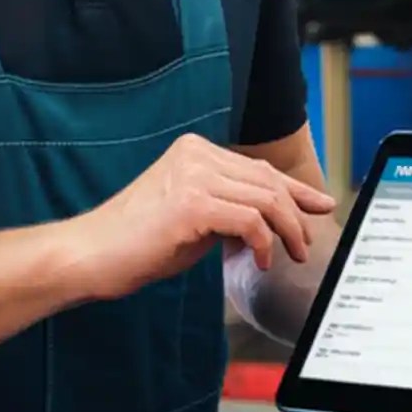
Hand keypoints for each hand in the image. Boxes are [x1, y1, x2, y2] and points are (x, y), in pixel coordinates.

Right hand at [67, 133, 337, 299]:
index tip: (320, 205)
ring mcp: (193, 175)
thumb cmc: (136, 243)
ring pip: (265, 199)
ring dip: (287, 232)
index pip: (257, 168)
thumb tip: (270, 220)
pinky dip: (263, 243)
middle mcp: (196, 154)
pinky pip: (250, 221)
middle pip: (267, 181)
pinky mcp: (191, 204)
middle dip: (297, 213)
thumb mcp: (193, 216)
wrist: (91, 255)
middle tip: (307, 244)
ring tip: (292, 256)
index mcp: (194, 150)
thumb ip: (227, 208)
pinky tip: (260, 261)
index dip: (294, 189)